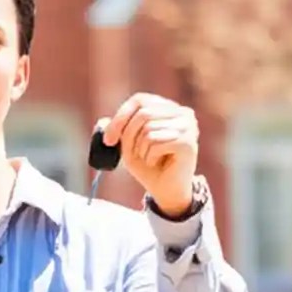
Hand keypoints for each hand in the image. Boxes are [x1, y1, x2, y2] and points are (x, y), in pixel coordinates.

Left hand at [99, 93, 199, 215]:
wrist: (167, 191)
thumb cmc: (150, 167)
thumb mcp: (129, 146)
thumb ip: (119, 130)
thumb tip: (103, 122)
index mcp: (169, 109)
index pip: (140, 100)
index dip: (121, 117)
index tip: (109, 139)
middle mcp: (182, 113)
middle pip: (144, 113)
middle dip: (128, 135)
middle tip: (129, 153)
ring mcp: (188, 127)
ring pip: (149, 129)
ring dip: (140, 149)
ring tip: (148, 159)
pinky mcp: (188, 142)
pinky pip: (156, 143)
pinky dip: (149, 156)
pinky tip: (155, 163)